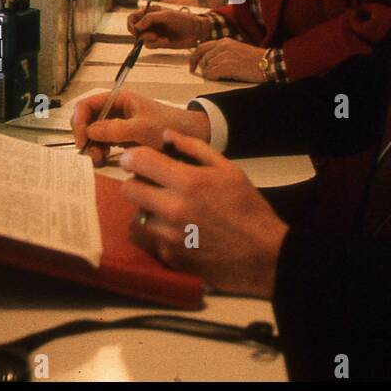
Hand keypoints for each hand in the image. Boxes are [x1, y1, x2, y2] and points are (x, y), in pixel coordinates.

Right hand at [70, 89, 210, 166]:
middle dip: (85, 138)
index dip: (78, 122)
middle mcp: (114, 110)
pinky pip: (103, 144)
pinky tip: (106, 161)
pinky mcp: (122, 138)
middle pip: (86, 121)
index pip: (86, 106)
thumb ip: (114, 130)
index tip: (81, 142)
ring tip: (100, 161)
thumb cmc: (166, 127)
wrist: (189, 136)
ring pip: (93, 135)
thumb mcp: (140, 128)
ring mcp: (117, 124)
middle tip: (91, 155)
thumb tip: (89, 132)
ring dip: (92, 148)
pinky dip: (100, 153)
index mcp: (117, 100)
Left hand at [120, 129, 287, 297]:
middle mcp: (172, 208)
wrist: (262, 254)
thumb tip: (167, 134)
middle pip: (128, 190)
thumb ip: (194, 148)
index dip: (132, 157)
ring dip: (146, 210)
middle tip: (151, 184)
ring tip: (165, 210)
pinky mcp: (168, 256)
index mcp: (188, 182)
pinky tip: (174, 230)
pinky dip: (155, 232)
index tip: (135, 160)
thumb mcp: (228, 169)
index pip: (139, 162)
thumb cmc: (247, 207)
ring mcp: (167, 235)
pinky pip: (147, 238)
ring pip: (136, 216)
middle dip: (136, 183)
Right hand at [127, 8, 207, 47]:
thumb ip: (149, 18)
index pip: (132, 17)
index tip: (135, 30)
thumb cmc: (182, 19)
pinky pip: (149, 45)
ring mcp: (153, 32)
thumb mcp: (166, 15)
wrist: (195, 32)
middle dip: (141, 34)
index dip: (130, 24)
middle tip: (153, 36)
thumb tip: (136, 27)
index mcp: (150, 12)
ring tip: (163, 38)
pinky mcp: (157, 42)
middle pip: (134, 30)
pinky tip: (166, 41)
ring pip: (141, 39)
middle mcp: (149, 22)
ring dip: (151, 40)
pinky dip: (157, 44)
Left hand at [188, 38, 266, 81]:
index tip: (192, 66)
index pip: (201, 47)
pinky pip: (211, 74)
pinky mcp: (227, 66)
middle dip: (201, 68)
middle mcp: (222, 46)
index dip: (194, 58)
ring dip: (210, 74)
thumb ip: (223, 53)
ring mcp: (224, 56)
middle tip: (203, 75)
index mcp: (224, 42)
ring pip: (206, 67)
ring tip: (220, 77)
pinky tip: (220, 79)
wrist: (268, 63)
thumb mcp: (236, 50)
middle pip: (202, 58)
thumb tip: (210, 63)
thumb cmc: (255, 60)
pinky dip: (213, 78)